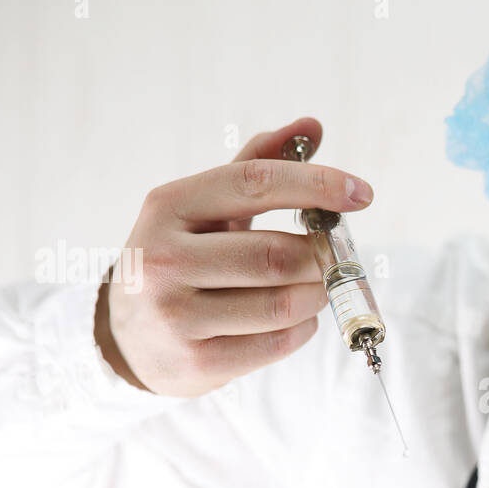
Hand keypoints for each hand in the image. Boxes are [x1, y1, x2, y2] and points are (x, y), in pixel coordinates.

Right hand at [95, 116, 373, 395]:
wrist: (126, 337)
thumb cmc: (181, 260)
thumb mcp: (205, 209)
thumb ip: (257, 165)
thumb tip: (312, 125)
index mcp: (168, 206)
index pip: (255, 183)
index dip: (316, 185)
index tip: (362, 194)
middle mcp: (164, 258)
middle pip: (277, 254)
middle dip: (320, 257)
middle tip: (332, 258)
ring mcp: (175, 315)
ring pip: (283, 303)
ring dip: (316, 295)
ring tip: (314, 289)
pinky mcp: (195, 362)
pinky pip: (277, 343)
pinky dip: (303, 329)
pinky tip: (298, 320)